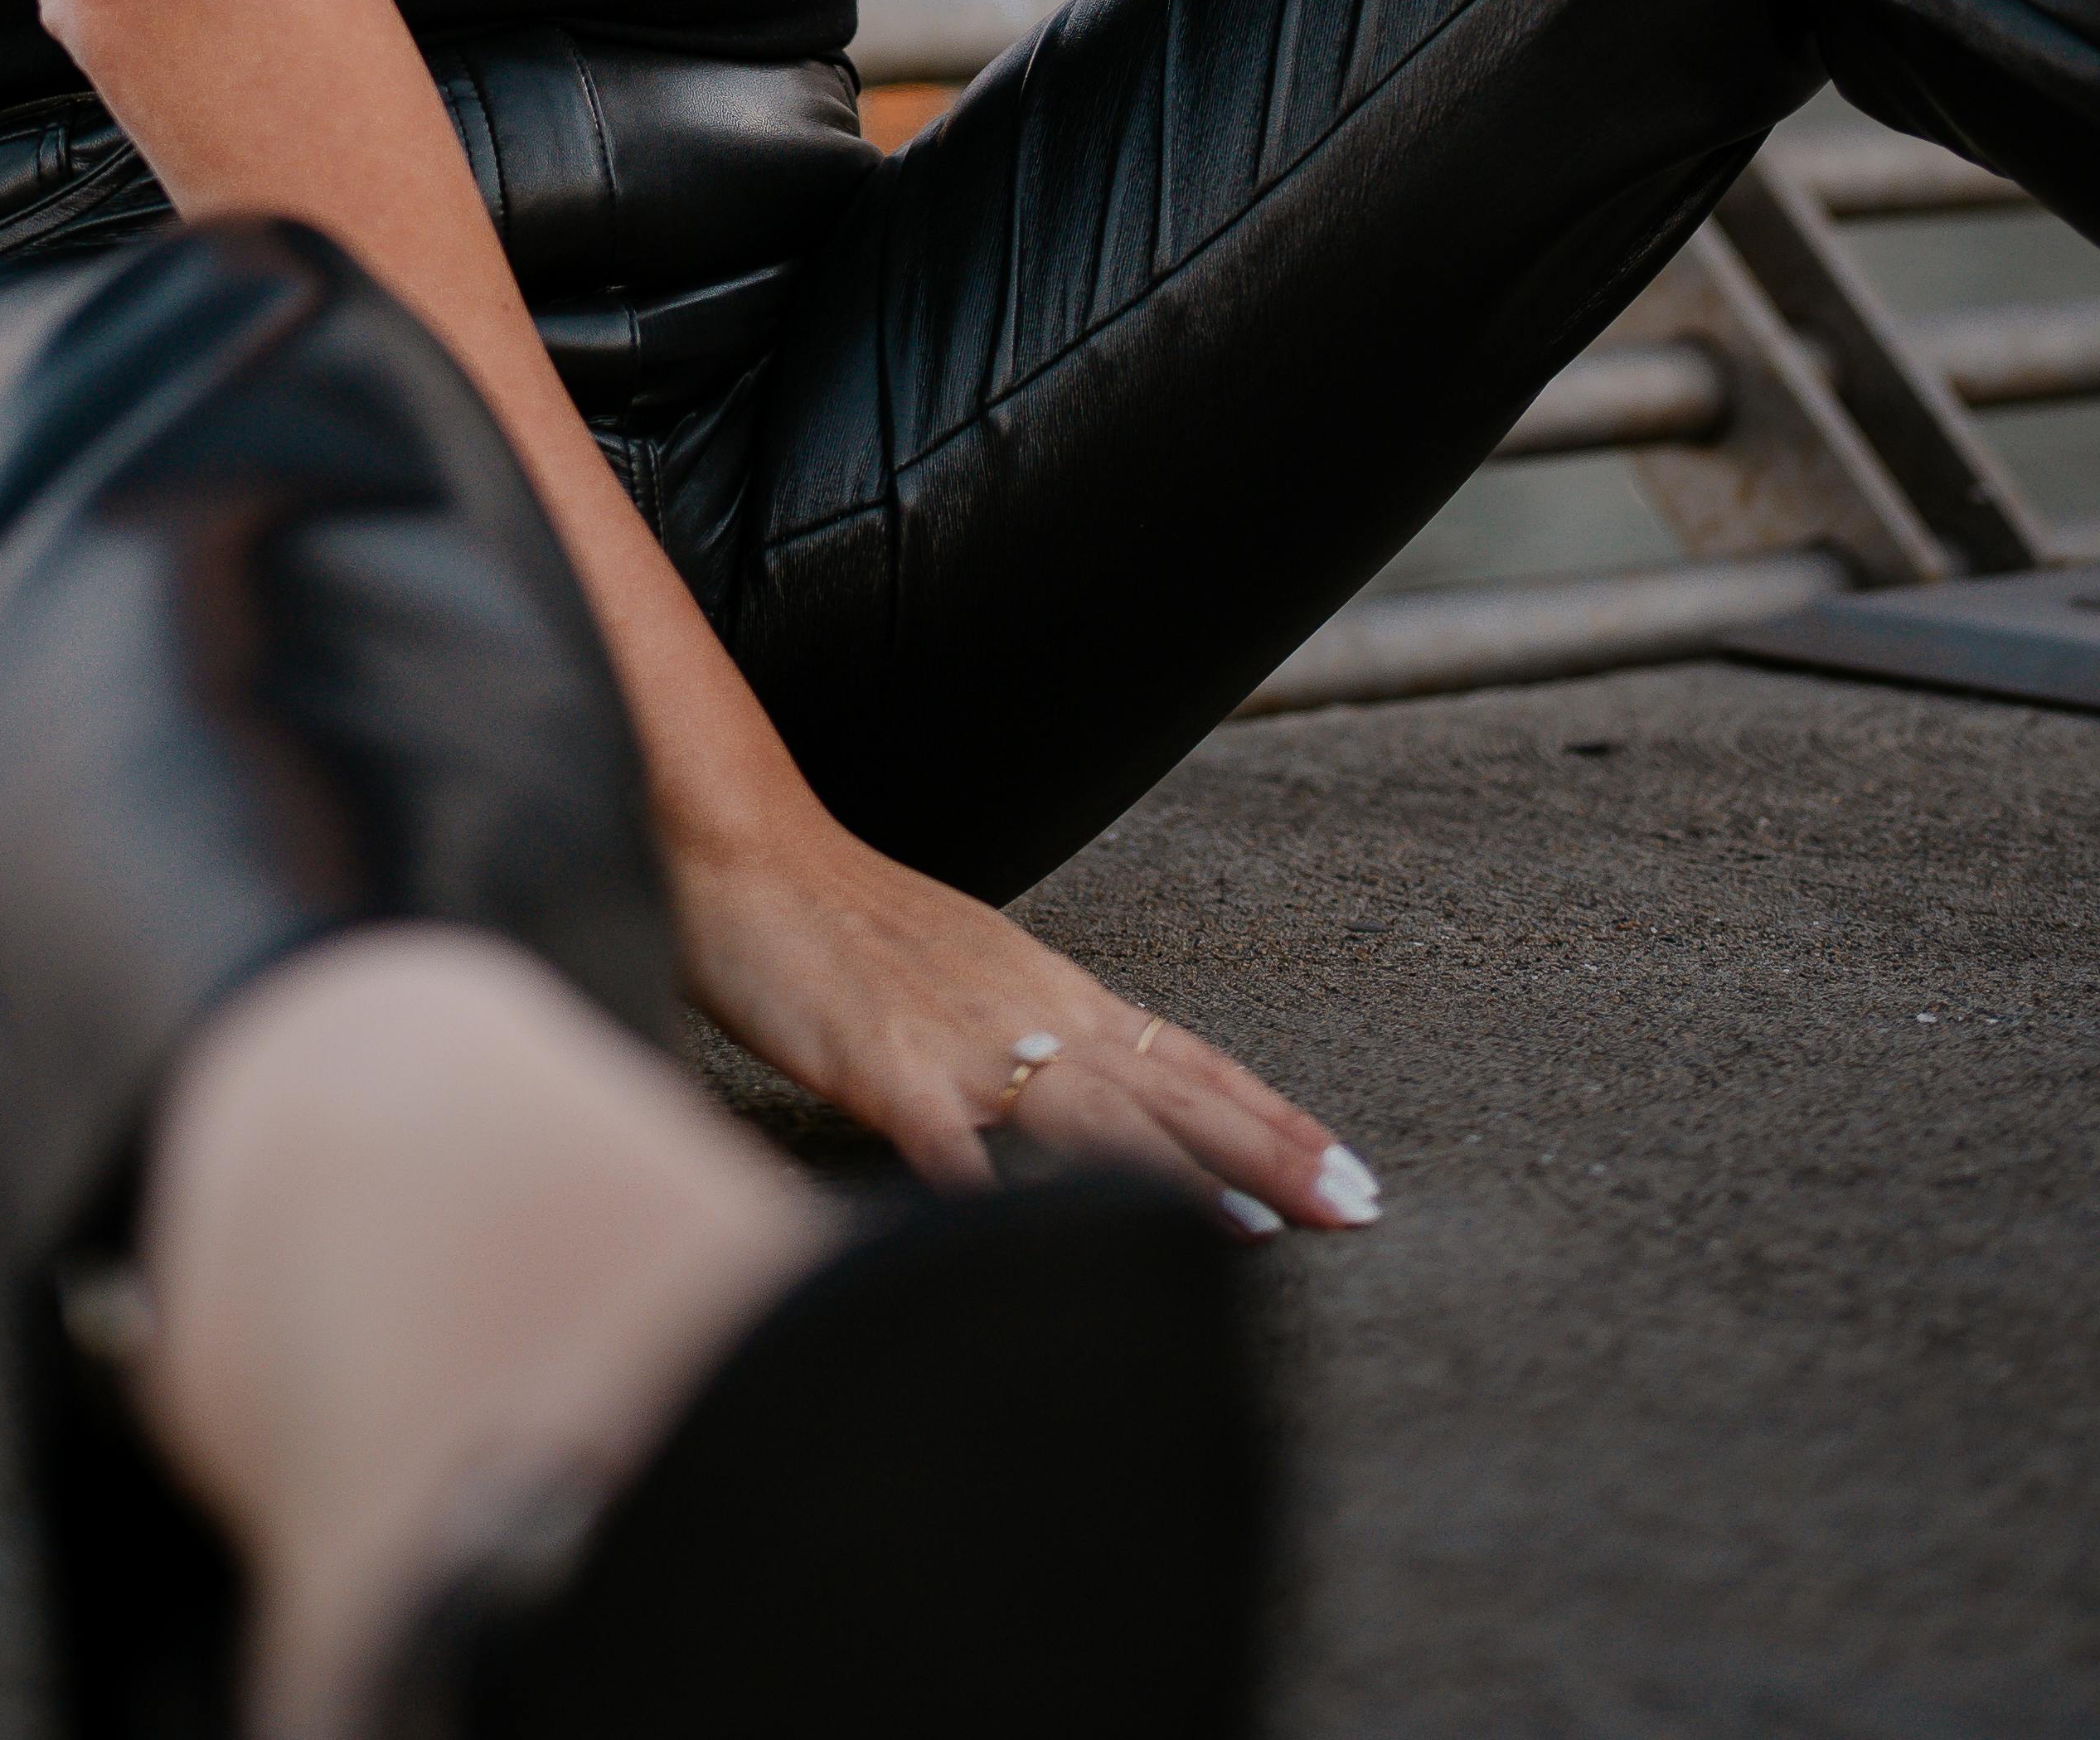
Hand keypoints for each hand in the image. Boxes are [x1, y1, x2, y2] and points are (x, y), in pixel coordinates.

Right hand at [668, 793, 1376, 1234]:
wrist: (743, 850)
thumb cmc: (838, 920)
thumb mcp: (960, 970)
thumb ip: (1024, 1034)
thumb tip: (1091, 1094)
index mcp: (1044, 987)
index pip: (1183, 1057)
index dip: (1268, 1116)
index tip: (1346, 1169)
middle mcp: (1024, 1008)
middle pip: (1168, 1085)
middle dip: (1269, 1150)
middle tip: (1357, 1205)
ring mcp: (956, 1038)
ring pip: (1092, 1113)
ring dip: (1177, 1176)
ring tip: (1251, 1235)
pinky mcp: (881, 1063)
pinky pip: (948, 1145)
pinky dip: (994, 1200)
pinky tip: (1030, 1249)